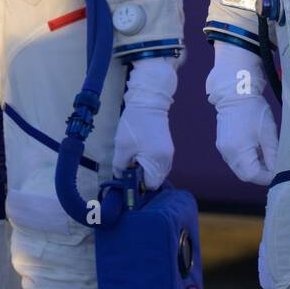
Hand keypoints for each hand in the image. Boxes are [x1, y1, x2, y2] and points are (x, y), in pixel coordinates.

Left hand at [113, 57, 177, 189]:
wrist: (148, 102)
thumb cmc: (135, 125)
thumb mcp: (122, 147)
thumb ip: (120, 166)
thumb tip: (121, 177)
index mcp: (158, 162)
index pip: (150, 185)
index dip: (138, 186)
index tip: (126, 181)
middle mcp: (167, 160)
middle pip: (155, 179)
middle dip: (141, 178)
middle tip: (127, 170)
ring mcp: (169, 153)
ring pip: (157, 171)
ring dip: (145, 171)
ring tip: (132, 161)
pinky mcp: (166, 147)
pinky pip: (158, 163)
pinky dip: (149, 164)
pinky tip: (138, 155)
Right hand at [206, 42, 276, 185]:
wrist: (236, 93)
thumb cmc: (254, 111)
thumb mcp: (268, 134)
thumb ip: (273, 155)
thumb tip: (277, 171)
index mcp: (238, 152)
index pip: (253, 176)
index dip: (268, 176)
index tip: (279, 170)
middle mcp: (227, 154)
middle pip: (245, 174)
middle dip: (261, 173)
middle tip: (275, 165)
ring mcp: (223, 149)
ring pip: (240, 168)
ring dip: (254, 166)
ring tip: (267, 155)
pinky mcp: (223, 144)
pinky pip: (236, 159)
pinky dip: (247, 159)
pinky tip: (257, 148)